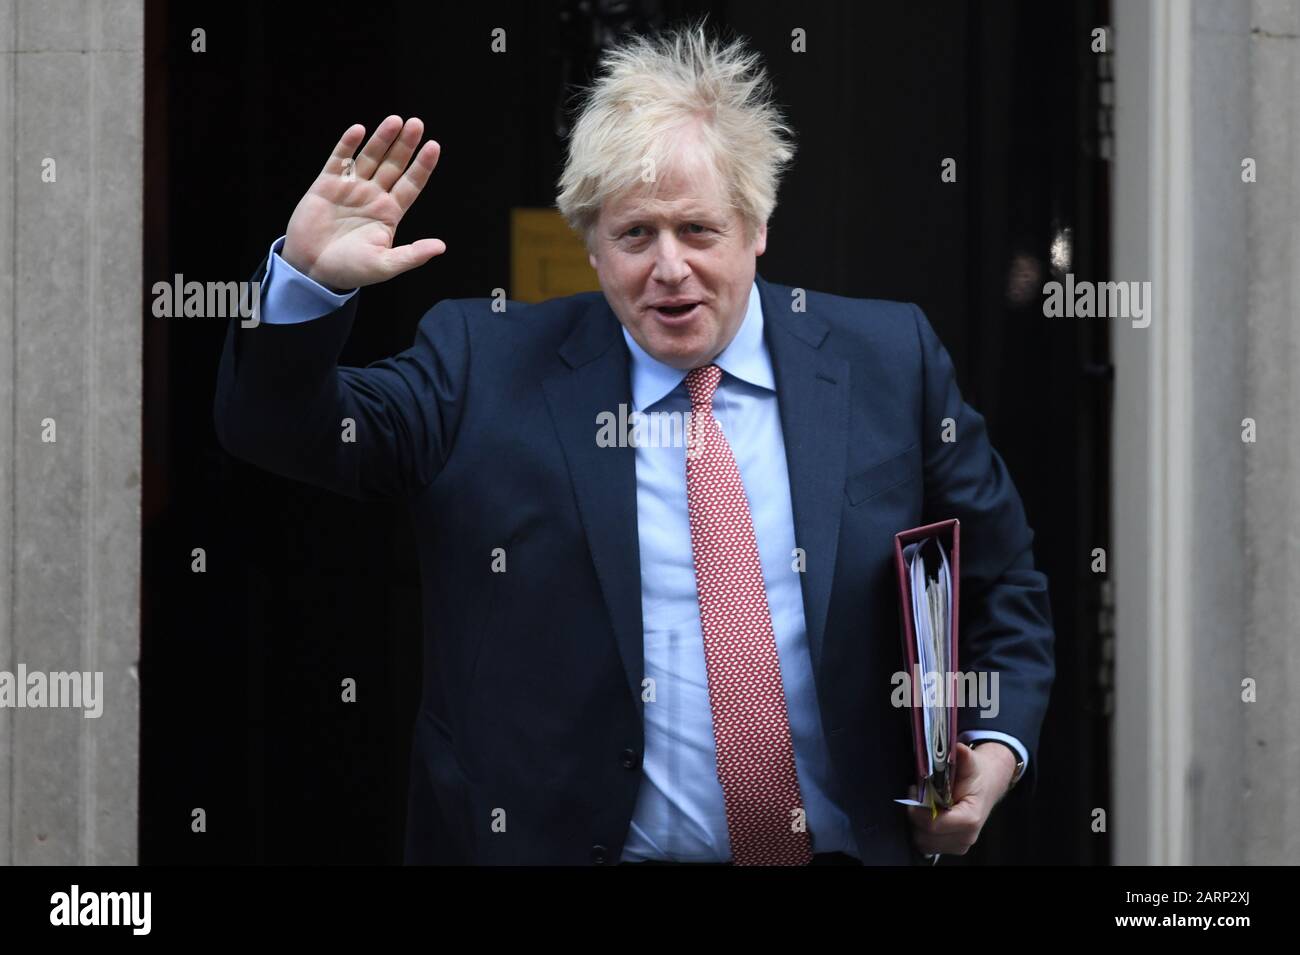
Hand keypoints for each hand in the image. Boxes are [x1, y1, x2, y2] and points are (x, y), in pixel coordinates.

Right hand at [282, 116, 445, 290]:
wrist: (312, 269)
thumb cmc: (350, 270)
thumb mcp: (385, 265)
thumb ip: (412, 255)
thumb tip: (441, 247)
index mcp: (389, 212)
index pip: (411, 184)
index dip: (422, 166)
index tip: (434, 146)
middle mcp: (373, 196)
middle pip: (394, 164)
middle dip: (405, 145)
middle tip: (417, 124)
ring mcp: (351, 187)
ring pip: (370, 157)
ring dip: (382, 139)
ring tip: (395, 121)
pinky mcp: (327, 184)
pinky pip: (339, 159)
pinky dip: (348, 145)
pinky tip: (359, 130)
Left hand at [906, 741, 1014, 856]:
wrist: (989, 785)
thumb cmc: (976, 774)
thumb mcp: (971, 761)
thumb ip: (963, 756)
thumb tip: (957, 748)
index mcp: (970, 818)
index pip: (934, 825)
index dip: (918, 810)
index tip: (913, 791)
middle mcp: (967, 837)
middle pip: (925, 836)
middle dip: (915, 816)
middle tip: (915, 795)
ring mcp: (960, 845)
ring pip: (924, 843)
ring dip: (917, 824)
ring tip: (921, 805)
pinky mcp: (953, 847)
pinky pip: (928, 845)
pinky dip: (922, 831)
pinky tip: (926, 815)